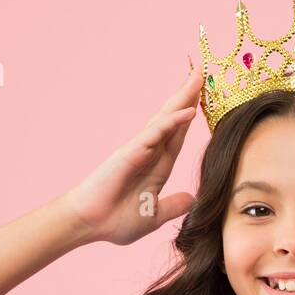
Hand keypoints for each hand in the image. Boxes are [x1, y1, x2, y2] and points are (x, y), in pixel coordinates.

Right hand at [63, 57, 201, 245]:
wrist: (91, 224)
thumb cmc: (115, 220)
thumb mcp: (154, 215)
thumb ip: (173, 206)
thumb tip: (192, 200)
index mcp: (158, 166)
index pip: (178, 134)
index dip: (191, 114)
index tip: (204, 96)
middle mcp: (150, 152)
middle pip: (174, 117)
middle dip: (189, 94)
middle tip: (202, 70)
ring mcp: (141, 149)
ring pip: (167, 117)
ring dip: (183, 97)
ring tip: (198, 75)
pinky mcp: (131, 152)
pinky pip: (157, 133)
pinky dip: (173, 121)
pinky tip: (189, 110)